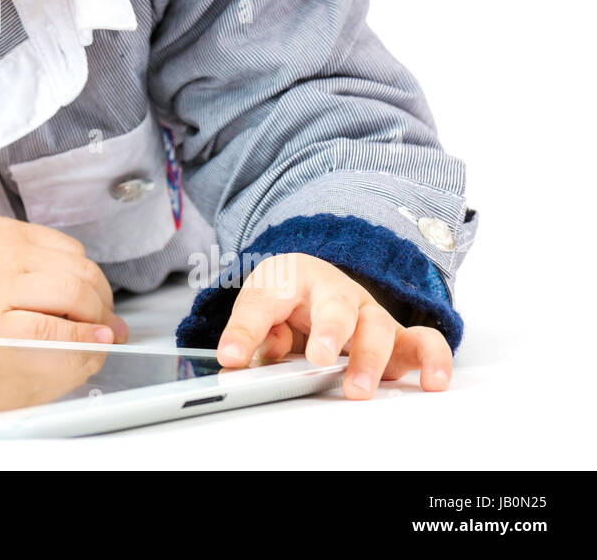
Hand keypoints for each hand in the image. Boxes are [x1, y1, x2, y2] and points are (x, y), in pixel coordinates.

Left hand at [213, 252, 451, 398]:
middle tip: (318, 359)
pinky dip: (432, 358)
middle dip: (330, 332)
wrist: (313, 278)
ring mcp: (368, 315)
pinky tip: (433, 381)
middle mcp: (337, 293)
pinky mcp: (394, 339)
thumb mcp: (258, 302)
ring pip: (378, 327)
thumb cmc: (288, 290)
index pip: (267, 298)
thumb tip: (234, 359)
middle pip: (337, 307)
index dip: (252, 327)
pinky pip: (421, 343)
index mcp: (294, 278)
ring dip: (370, 359)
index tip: (234, 354)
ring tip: (357, 390)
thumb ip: (248, 330)